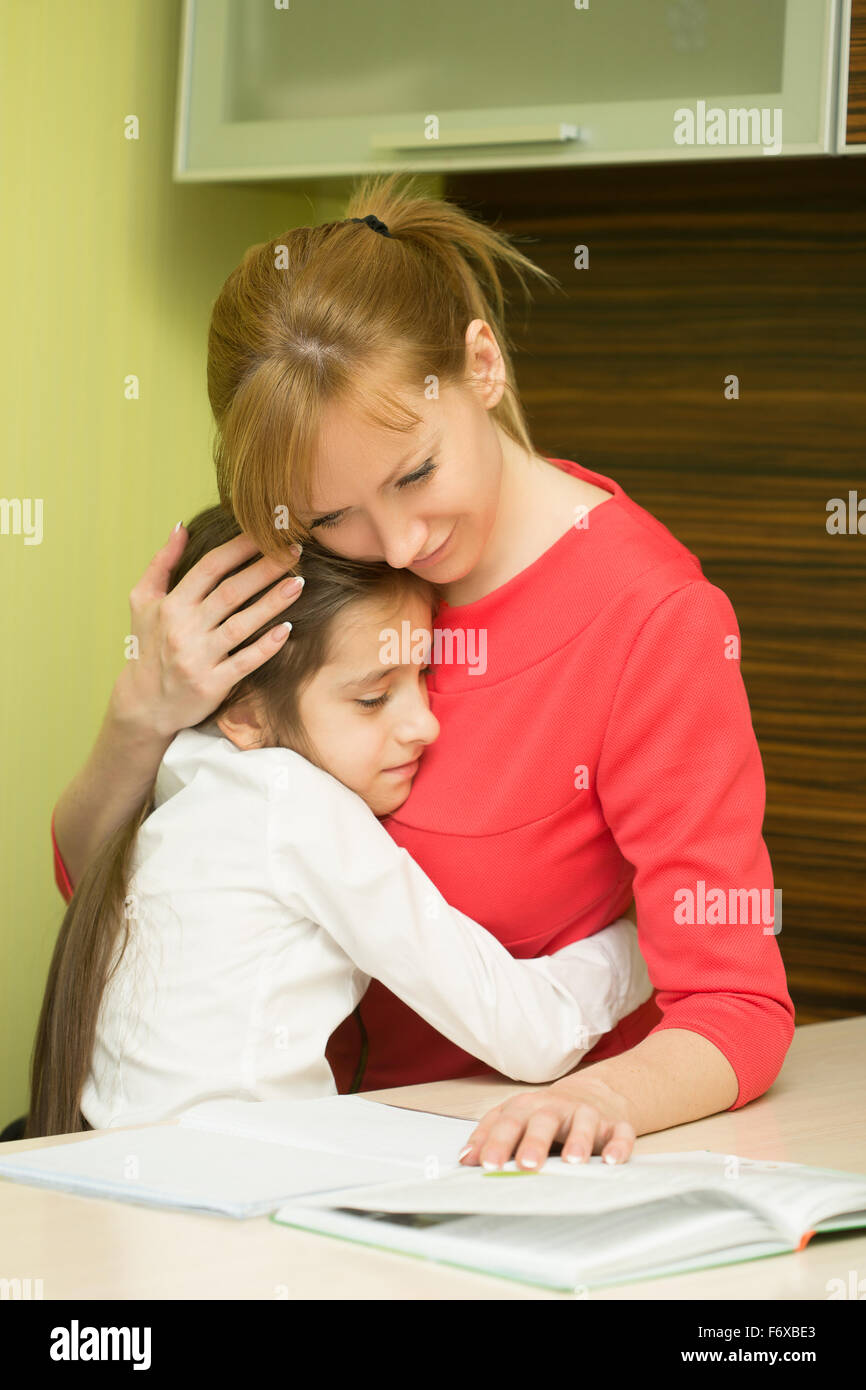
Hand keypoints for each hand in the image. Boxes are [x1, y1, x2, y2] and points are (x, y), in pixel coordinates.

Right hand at [112, 523, 303, 738]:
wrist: (144, 703)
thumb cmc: (148, 646)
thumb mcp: (142, 601)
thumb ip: (161, 563)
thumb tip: (181, 527)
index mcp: (171, 605)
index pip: (210, 567)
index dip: (240, 548)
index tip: (267, 533)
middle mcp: (184, 629)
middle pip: (232, 592)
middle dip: (265, 568)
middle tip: (294, 552)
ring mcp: (199, 658)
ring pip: (243, 624)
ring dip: (273, 602)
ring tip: (299, 583)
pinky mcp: (213, 684)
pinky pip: (246, 662)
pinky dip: (267, 645)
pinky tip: (287, 628)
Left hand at [458, 1074, 636, 1170]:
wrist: (591, 1095)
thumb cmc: (544, 1114)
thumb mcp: (513, 1118)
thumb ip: (489, 1137)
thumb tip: (464, 1159)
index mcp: (527, 1106)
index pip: (509, 1122)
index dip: (497, 1142)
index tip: (486, 1164)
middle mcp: (556, 1108)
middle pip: (544, 1120)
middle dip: (534, 1142)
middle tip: (526, 1165)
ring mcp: (587, 1115)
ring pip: (583, 1123)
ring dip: (578, 1140)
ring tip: (572, 1161)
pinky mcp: (615, 1125)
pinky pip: (620, 1133)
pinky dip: (618, 1146)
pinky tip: (611, 1161)